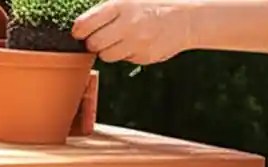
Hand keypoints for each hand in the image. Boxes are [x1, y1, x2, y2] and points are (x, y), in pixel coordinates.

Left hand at [72, 0, 196, 65]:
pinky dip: (126, 54)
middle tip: (103, 35)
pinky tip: (137, 42)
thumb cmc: (155, 5)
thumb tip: (81, 24)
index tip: (80, 31)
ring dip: (109, 49)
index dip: (79, 30)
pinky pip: (124, 60)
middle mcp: (128, 24)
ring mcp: (137, 43)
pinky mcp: (144, 57)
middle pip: (93, 44)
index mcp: (121, 5)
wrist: (188, 18)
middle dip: (93, 41)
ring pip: (106, 56)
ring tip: (121, 38)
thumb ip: (107, 9)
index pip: (85, 24)